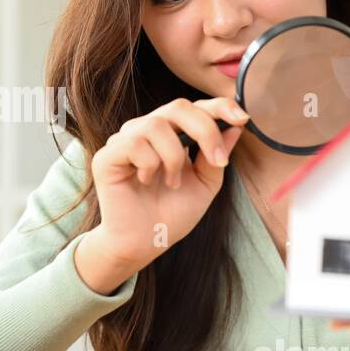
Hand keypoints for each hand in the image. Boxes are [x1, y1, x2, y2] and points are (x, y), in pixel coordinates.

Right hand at [89, 96, 250, 269]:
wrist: (145, 243)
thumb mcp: (205, 185)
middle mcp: (146, 131)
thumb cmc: (172, 214)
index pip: (194, 107)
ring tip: (173, 183)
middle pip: (177, 107)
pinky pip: (134, 144)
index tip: (242, 119)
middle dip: (205, 130)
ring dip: (173, 158)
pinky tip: (146, 182)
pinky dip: (149, 165)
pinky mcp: (107, 156)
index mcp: (170, 134)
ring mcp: (125, 141)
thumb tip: (236, 127)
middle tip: (217, 160)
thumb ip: (216, 155)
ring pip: (156, 125)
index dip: (218, 107)